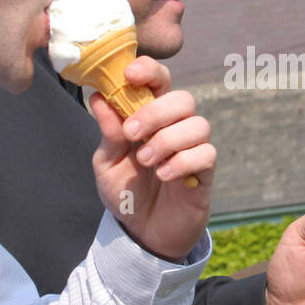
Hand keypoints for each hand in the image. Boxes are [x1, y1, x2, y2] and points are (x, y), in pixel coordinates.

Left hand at [90, 56, 213, 260]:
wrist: (142, 234)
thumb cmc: (126, 192)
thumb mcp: (107, 163)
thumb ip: (108, 132)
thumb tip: (98, 97)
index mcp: (150, 117)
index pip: (159, 80)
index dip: (149, 70)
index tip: (130, 75)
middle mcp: (175, 128)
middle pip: (183, 99)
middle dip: (156, 112)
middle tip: (132, 134)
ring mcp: (192, 149)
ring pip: (198, 124)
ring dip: (167, 140)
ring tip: (146, 162)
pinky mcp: (205, 172)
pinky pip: (206, 154)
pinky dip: (182, 162)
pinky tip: (164, 175)